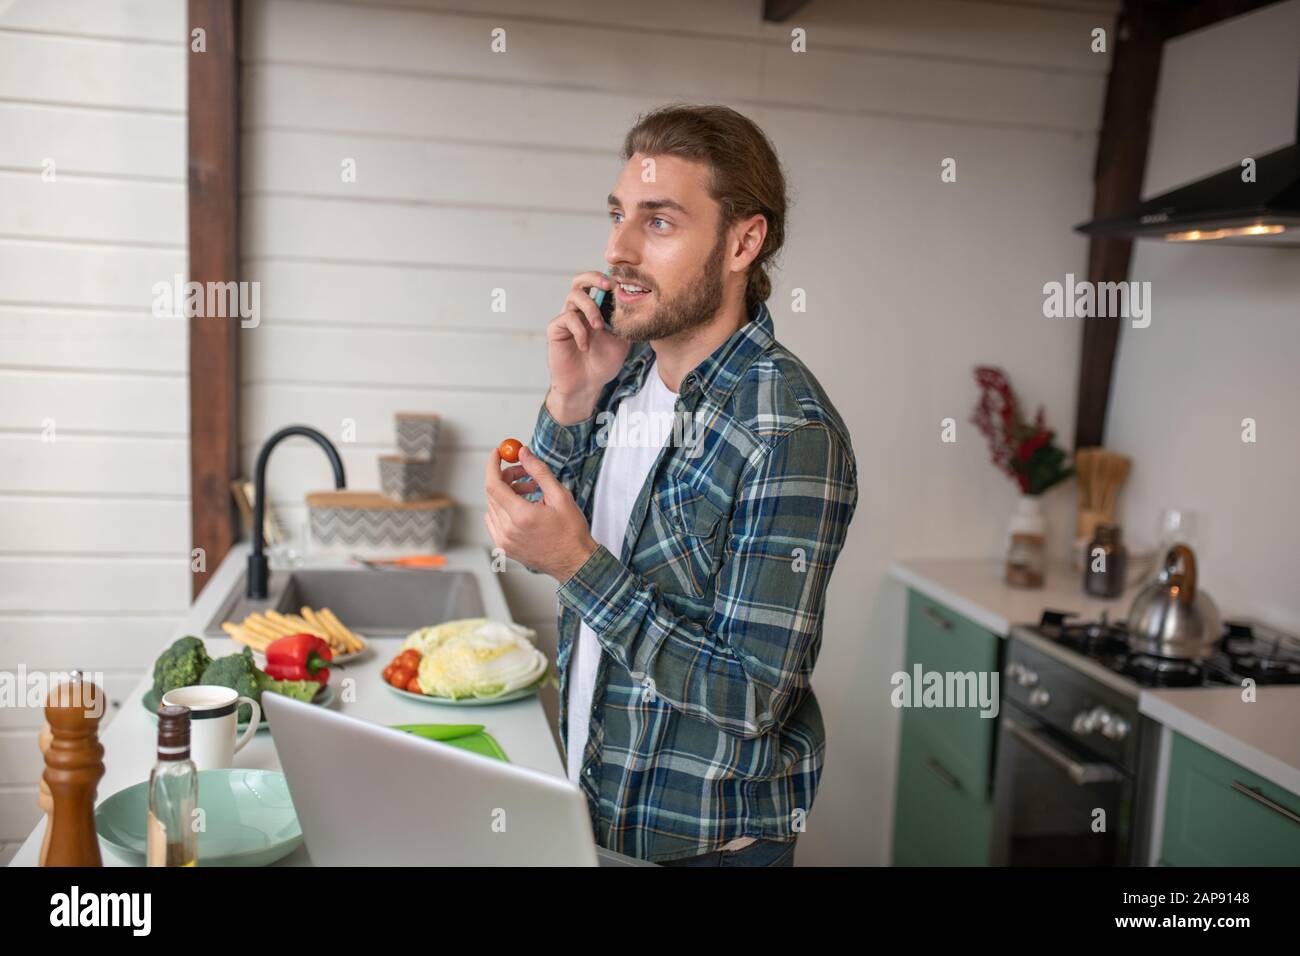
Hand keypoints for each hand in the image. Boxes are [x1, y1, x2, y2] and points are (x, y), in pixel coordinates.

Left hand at [484, 445, 596, 581]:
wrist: (575, 562)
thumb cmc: (571, 531)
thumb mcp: (560, 496)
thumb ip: (539, 472)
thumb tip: (523, 453)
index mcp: (522, 517)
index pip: (494, 485)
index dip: (493, 465)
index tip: (498, 453)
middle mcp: (508, 531)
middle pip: (493, 493)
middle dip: (506, 477)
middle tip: (524, 472)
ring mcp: (504, 541)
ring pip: (492, 506)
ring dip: (506, 493)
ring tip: (530, 492)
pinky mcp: (504, 548)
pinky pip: (494, 521)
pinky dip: (503, 509)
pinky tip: (522, 508)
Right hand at [546, 272, 629, 423]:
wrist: (587, 385)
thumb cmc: (603, 363)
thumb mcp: (622, 340)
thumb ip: (625, 322)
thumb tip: (637, 302)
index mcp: (595, 310)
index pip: (598, 285)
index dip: (608, 279)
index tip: (623, 283)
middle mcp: (579, 310)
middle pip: (580, 280)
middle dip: (594, 277)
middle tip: (608, 286)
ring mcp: (567, 318)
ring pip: (574, 296)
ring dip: (590, 308)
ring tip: (599, 327)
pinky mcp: (556, 329)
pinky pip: (567, 318)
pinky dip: (580, 331)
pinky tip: (585, 346)